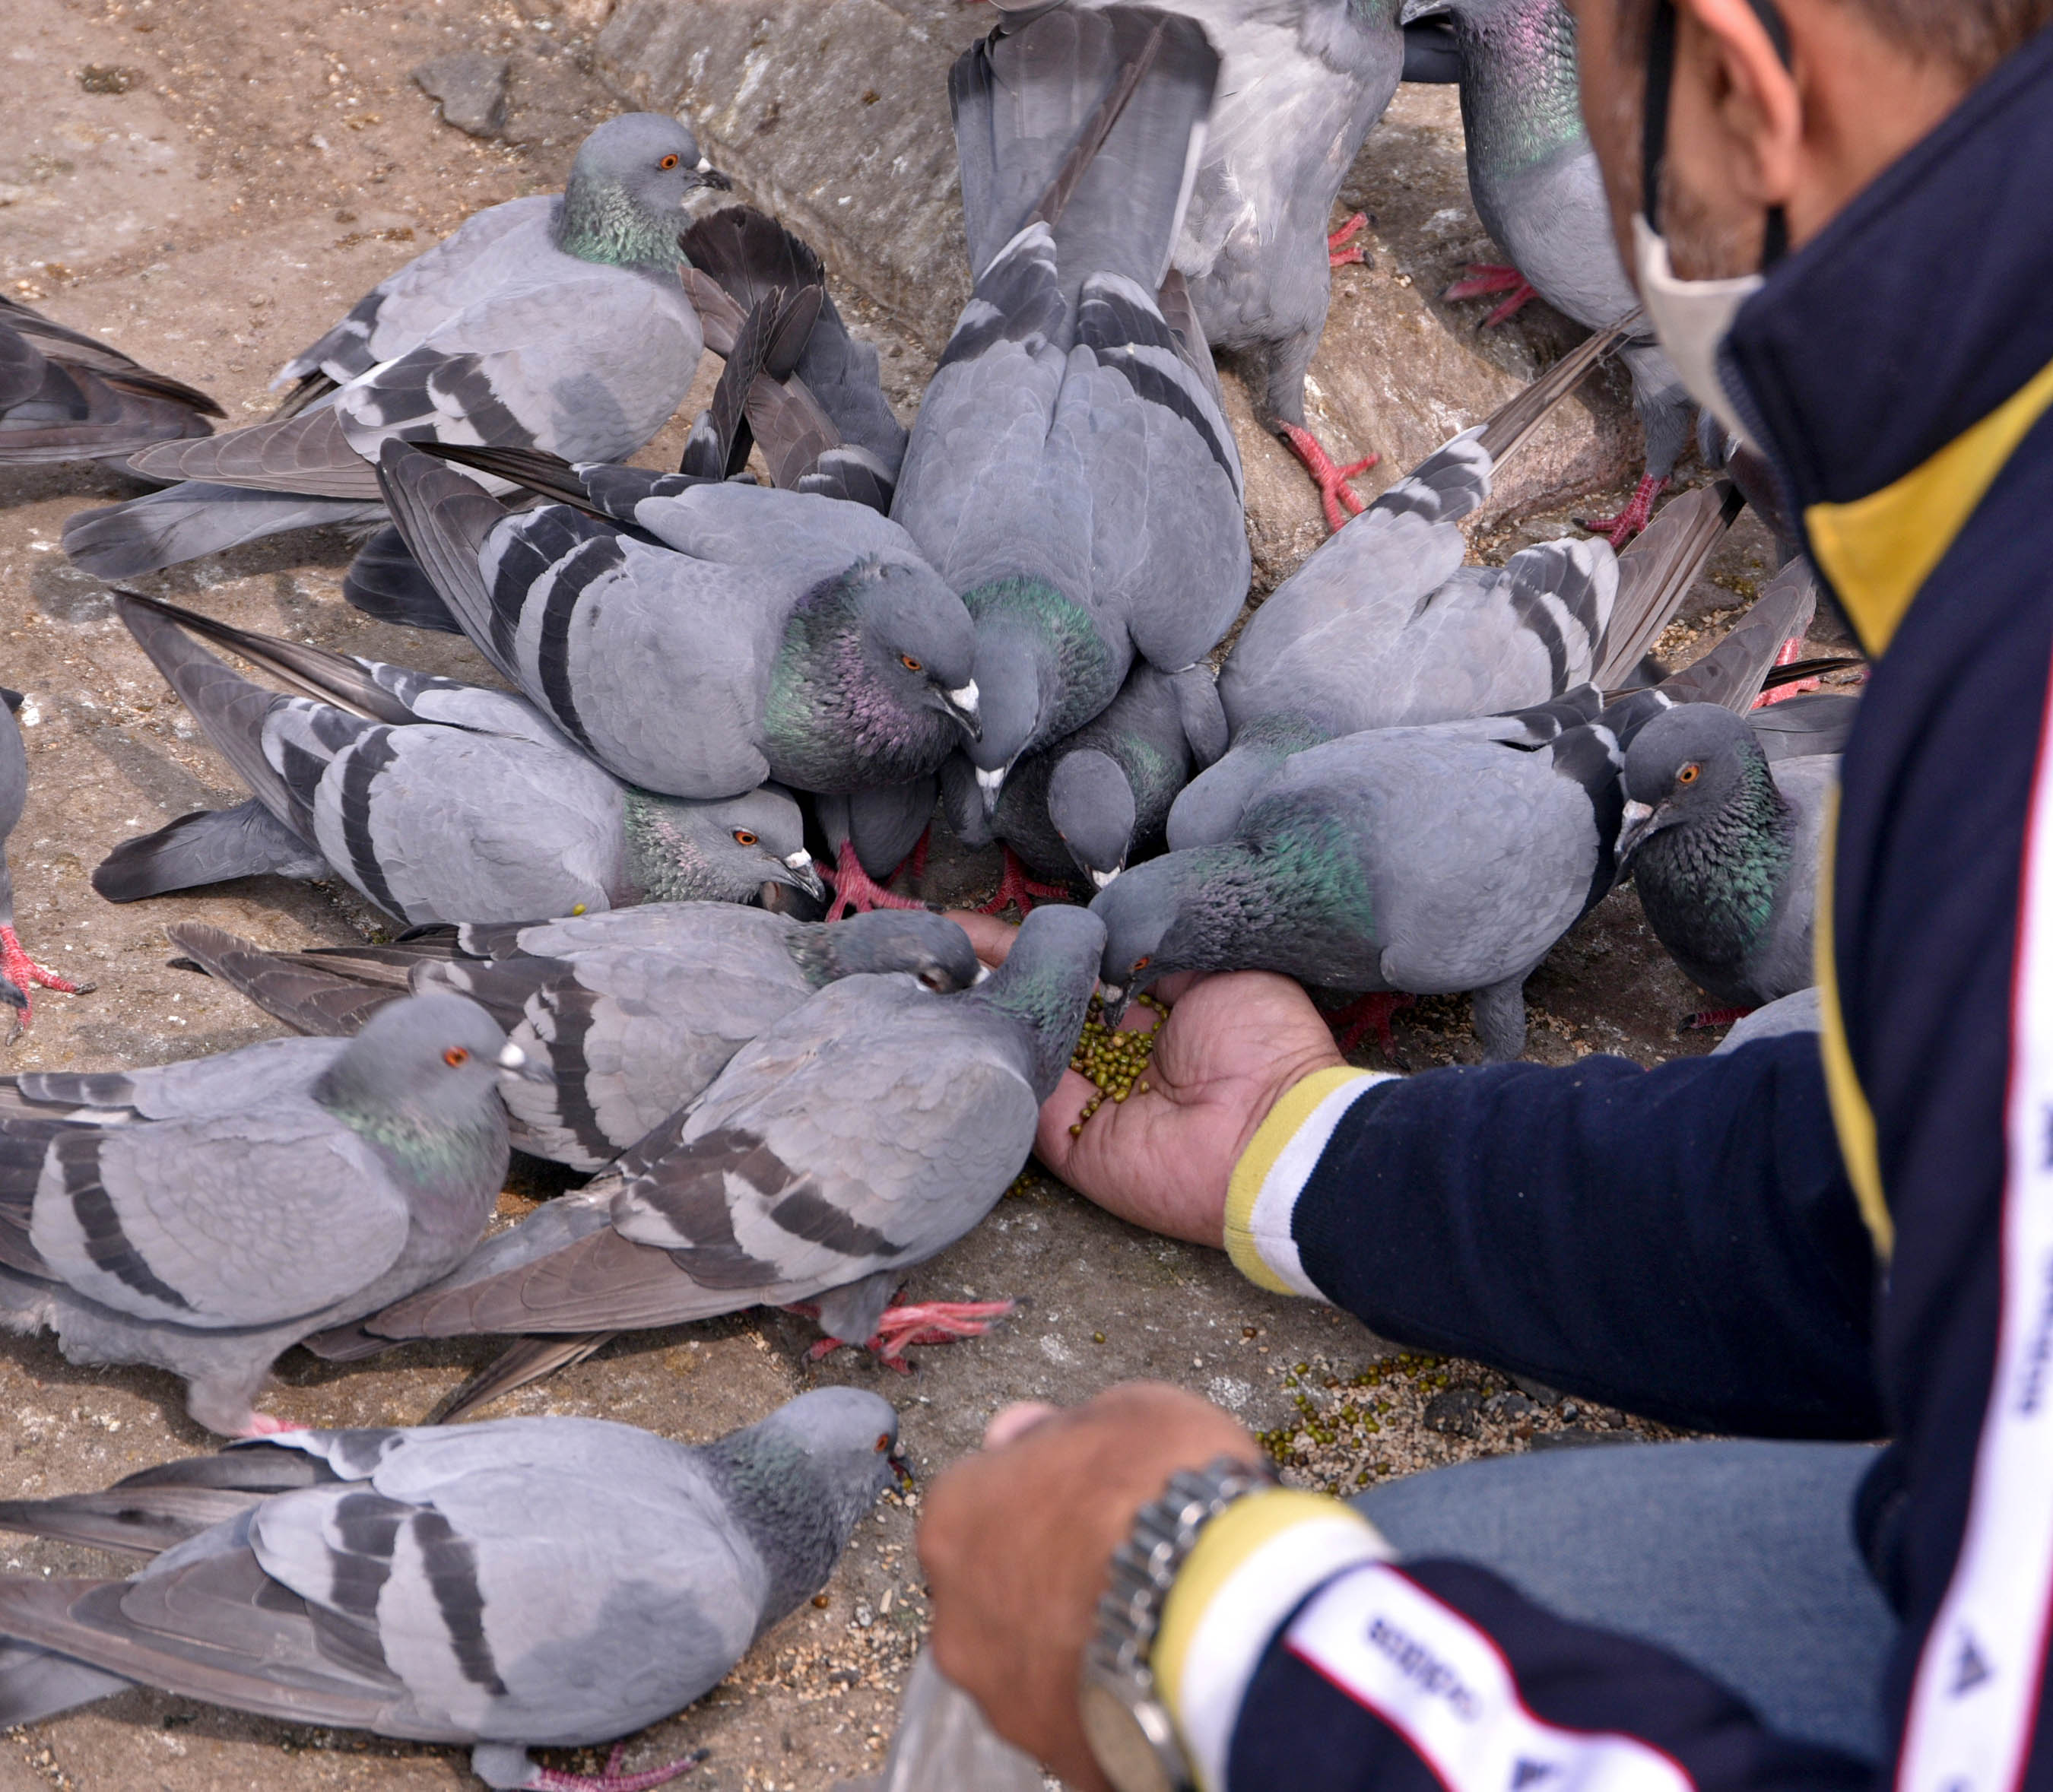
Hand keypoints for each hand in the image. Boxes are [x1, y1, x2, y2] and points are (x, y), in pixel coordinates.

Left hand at [919, 1383, 1262, 1790]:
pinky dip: (1107, 1702)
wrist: (1212, 1604)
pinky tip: (1157, 1675)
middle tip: (1119, 1565)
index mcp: (954, 1517)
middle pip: (996, 1589)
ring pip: (1030, 1663)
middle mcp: (955, 1613)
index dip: (1040, 1496)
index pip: (981, 1502)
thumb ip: (1062, 1429)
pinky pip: (1078, 1721)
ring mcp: (1000, 1694)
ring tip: (1148, 1627)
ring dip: (1072, 1645)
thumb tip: (1027, 1434)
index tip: (1089, 1501)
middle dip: (1045, 1578)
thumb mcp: (1125, 1412)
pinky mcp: (1053, 1754)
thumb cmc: (1165, 1491)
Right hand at [948, 913, 1341, 1247]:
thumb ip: (1154, 941)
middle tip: (938, 943)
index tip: (977, 920)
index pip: (1073, 969)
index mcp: (1148, 1009)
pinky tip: (959, 1020)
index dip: (1028, 945)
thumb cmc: (1265, 1042)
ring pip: (1019, 1049)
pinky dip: (992, 1064)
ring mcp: (1086, 1098)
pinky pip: (1019, 1100)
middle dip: (986, 974)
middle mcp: (1111, 1053)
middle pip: (1036, 1006)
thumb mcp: (1220, 964)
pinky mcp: (1068, 1142)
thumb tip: (1096, 928)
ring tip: (932, 971)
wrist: (1275, 1129)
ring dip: (979, 1015)